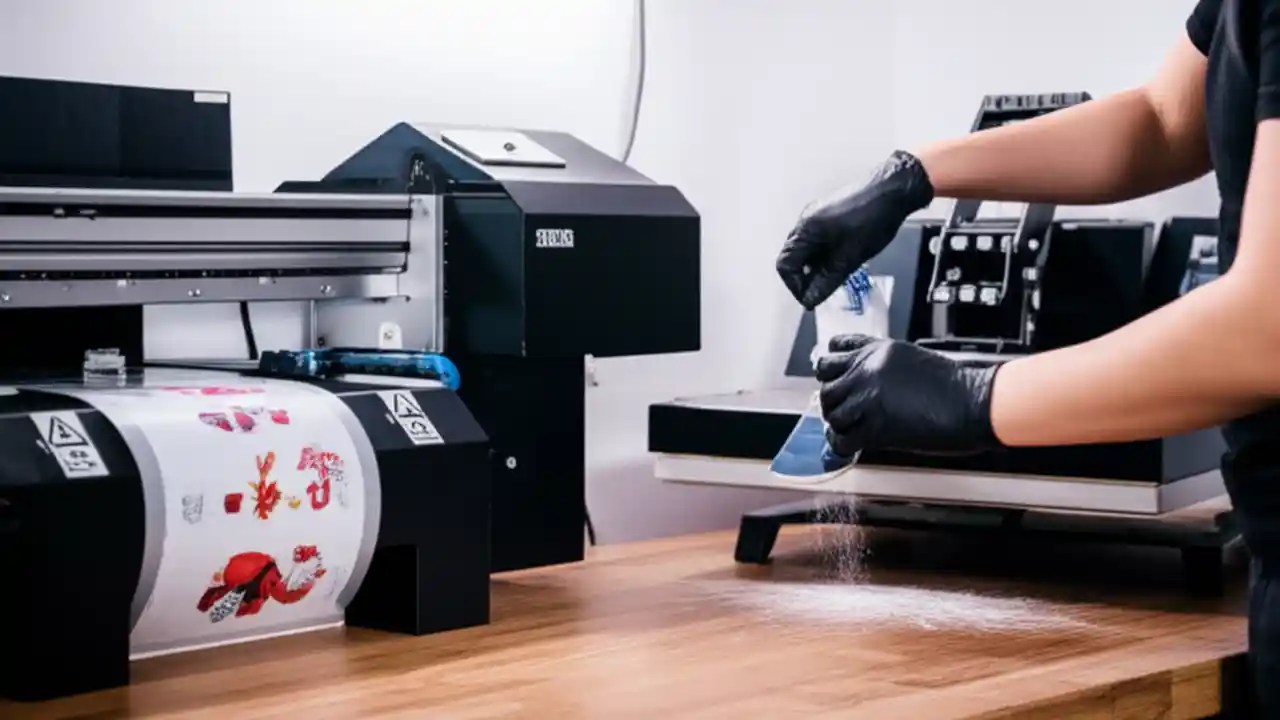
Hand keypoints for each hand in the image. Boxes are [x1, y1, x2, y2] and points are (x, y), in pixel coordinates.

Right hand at [776, 150, 933, 308]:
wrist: (893, 189)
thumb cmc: (872, 221)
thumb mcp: (849, 258)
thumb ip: (826, 281)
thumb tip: (811, 299)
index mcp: (805, 230)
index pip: (785, 265)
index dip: (795, 286)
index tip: (810, 299)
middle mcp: (805, 220)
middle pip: (792, 256)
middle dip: (804, 277)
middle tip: (821, 291)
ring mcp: (816, 214)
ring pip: (806, 248)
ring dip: (814, 266)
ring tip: (833, 277)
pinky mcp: (828, 212)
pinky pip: (816, 238)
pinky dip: (822, 254)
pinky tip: (840, 259)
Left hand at [815, 335, 1002, 455]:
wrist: (973, 402)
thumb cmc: (953, 384)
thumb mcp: (911, 357)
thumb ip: (882, 363)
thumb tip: (864, 377)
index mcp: (877, 350)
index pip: (834, 350)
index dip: (831, 366)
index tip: (832, 376)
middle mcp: (867, 370)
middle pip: (826, 382)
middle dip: (832, 396)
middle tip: (841, 406)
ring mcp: (868, 398)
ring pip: (830, 410)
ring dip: (836, 421)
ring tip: (847, 426)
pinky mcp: (874, 427)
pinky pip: (841, 438)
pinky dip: (841, 444)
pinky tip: (849, 443)